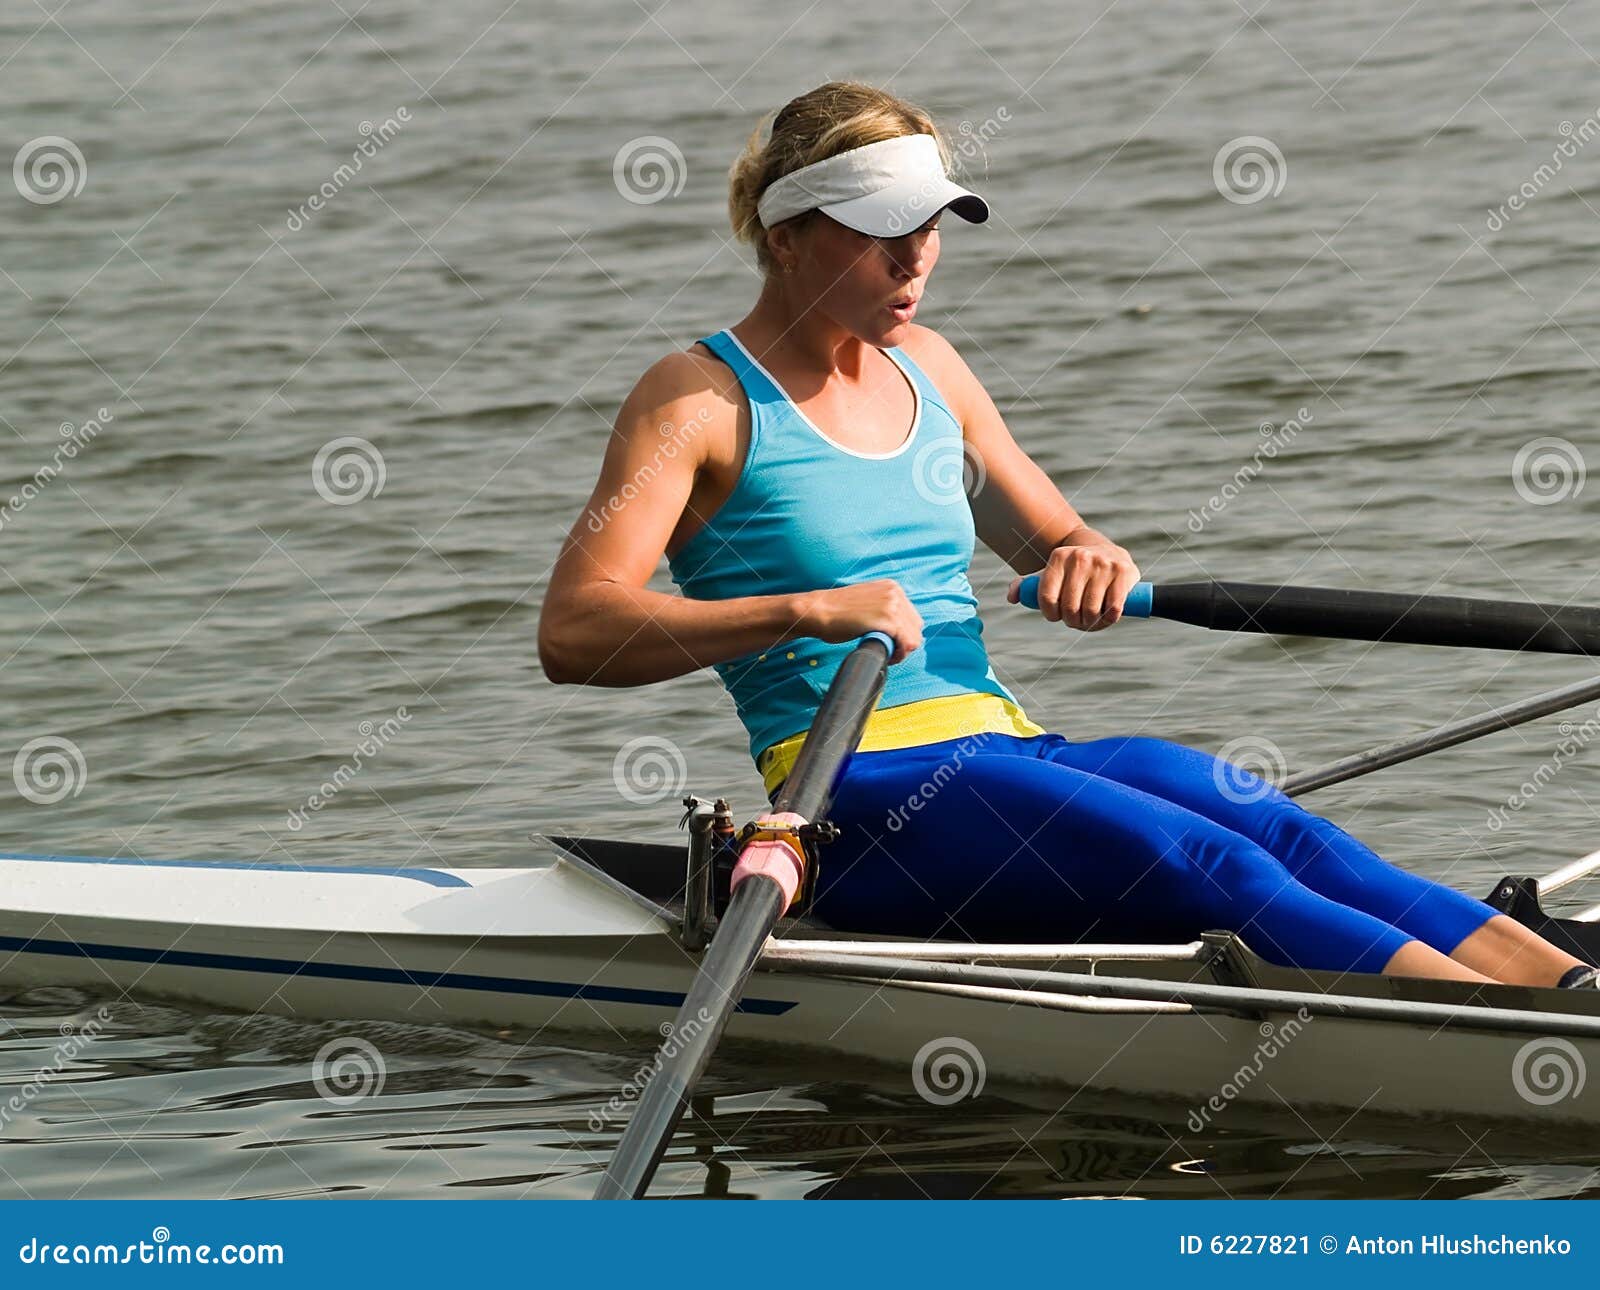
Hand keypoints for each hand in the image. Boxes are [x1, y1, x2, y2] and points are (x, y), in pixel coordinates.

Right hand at [796, 579, 923, 663]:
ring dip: (901, 651)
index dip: (903, 635)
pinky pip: (905, 643)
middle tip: (888, 651)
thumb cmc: (835, 611)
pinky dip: (898, 654)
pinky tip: (885, 656)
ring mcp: (892, 605)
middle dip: (904, 643)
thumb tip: (895, 629)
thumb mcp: (865, 602)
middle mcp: (895, 593)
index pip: (912, 617)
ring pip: (913, 638)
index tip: (890, 643)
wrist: (817, 610)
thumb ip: (882, 609)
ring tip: (885, 653)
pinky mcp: (887, 619)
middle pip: (916, 628)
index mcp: (892, 587)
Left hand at [1007, 541, 1140, 630]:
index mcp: (1059, 557)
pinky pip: (1114, 607)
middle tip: (1076, 621)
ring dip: (1091, 624)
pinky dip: (1109, 619)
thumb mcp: (1048, 572)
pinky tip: (1106, 618)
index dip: (1050, 614)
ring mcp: (1103, 563)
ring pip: (1091, 610)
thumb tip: (1012, 597)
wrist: (1102, 548)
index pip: (1047, 597)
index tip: (1056, 617)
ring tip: (1090, 621)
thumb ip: (1027, 585)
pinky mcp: (1123, 571)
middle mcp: (1080, 557)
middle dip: (1072, 621)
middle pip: (1070, 607)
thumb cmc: (1070, 569)